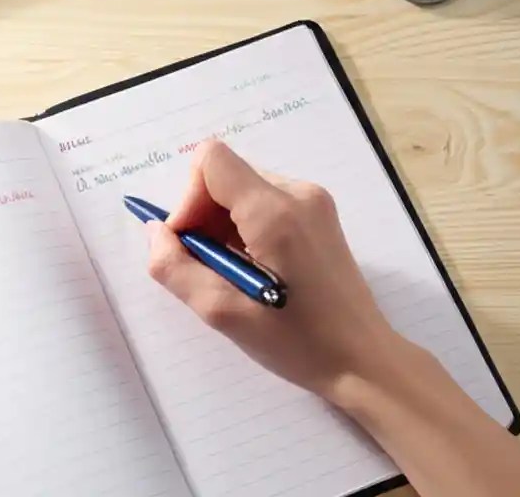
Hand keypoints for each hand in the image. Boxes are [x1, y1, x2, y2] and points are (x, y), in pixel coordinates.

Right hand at [146, 139, 406, 398]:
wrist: (363, 360)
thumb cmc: (297, 343)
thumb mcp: (223, 313)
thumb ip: (176, 268)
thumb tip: (156, 233)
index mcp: (274, 211)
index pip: (210, 160)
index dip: (187, 199)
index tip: (192, 246)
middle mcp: (297, 193)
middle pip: (226, 175)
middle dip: (203, 217)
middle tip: (210, 269)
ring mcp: (313, 202)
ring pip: (243, 189)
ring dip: (223, 226)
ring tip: (236, 276)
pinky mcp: (320, 216)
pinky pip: (265, 203)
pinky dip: (246, 229)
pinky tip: (256, 270)